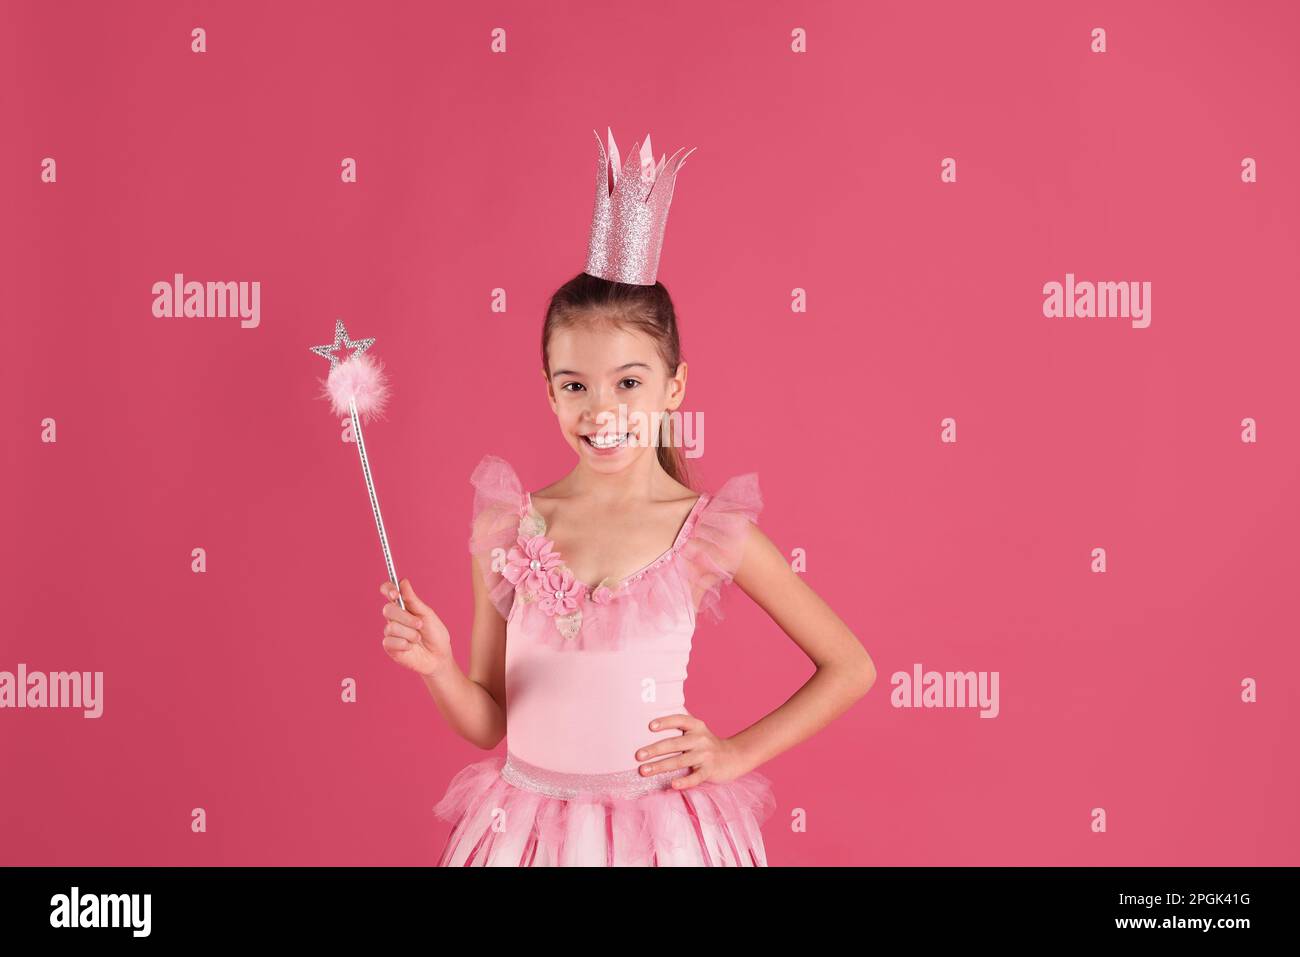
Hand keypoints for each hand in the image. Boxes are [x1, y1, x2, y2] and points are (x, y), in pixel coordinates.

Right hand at [378, 578, 451, 676]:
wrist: (439, 657)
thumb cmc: (435, 634)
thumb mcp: (427, 614)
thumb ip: (413, 600)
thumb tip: (403, 582)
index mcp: (403, 606)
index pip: (388, 591)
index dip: (388, 589)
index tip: (395, 594)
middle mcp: (394, 618)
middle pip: (388, 609)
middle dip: (406, 618)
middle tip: (420, 624)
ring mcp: (391, 632)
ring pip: (391, 627)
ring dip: (410, 633)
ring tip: (418, 639)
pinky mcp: (389, 646)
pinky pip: (390, 641)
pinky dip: (405, 644)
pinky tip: (411, 648)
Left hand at [633, 714, 748, 790]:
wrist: (735, 756)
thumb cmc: (707, 744)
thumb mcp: (697, 730)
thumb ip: (680, 726)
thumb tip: (651, 719)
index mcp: (696, 726)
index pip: (679, 720)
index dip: (665, 722)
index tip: (650, 726)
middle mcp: (700, 738)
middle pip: (674, 743)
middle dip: (654, 749)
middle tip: (638, 755)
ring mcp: (706, 755)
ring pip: (680, 761)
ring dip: (660, 766)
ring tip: (644, 771)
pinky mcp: (710, 770)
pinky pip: (696, 777)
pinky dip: (685, 781)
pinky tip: (673, 785)